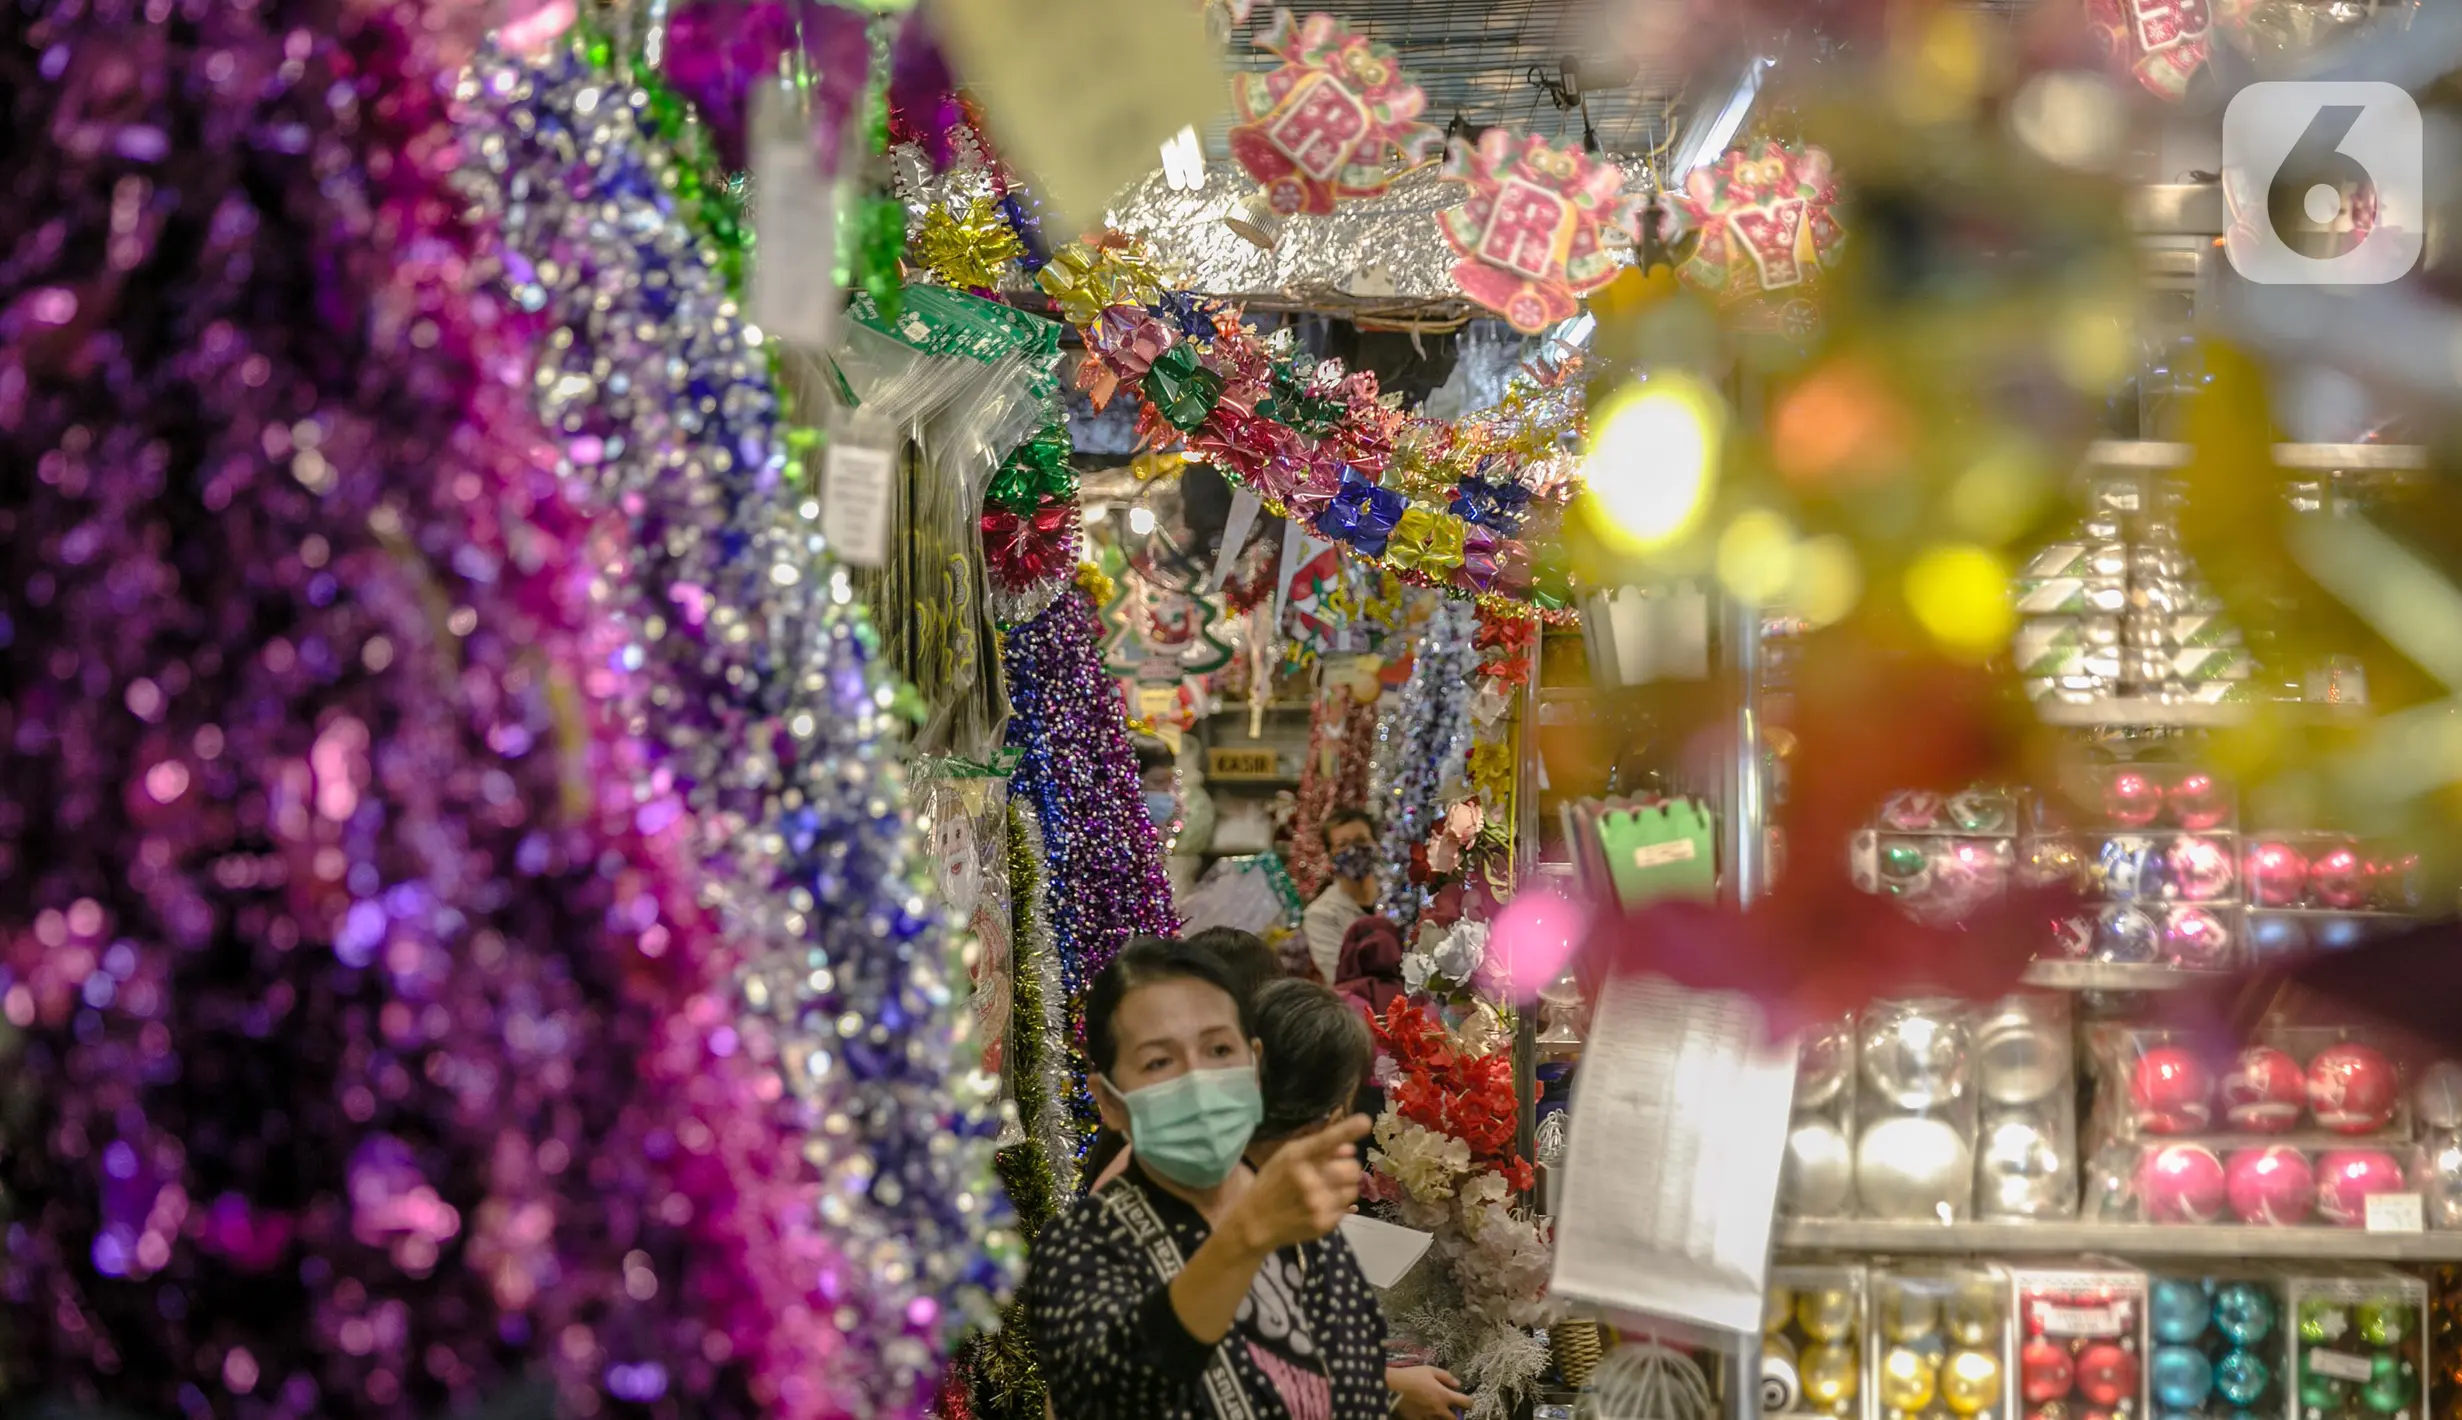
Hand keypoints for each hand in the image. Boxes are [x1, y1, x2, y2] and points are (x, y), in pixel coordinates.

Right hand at [1229, 1113, 1368, 1254]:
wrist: (1256, 1222)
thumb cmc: (1272, 1182)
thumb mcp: (1286, 1157)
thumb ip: (1318, 1149)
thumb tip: (1350, 1148)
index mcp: (1296, 1157)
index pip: (1326, 1140)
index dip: (1347, 1130)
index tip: (1365, 1121)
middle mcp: (1308, 1180)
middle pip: (1352, 1168)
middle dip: (1347, 1168)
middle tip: (1334, 1172)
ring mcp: (1317, 1204)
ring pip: (1354, 1189)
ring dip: (1344, 1187)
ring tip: (1326, 1189)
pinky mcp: (1324, 1223)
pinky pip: (1347, 1207)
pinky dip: (1338, 1204)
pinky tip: (1320, 1205)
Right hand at [1387, 1363, 1470, 1419]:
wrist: (1392, 1386)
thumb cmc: (1411, 1376)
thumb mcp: (1430, 1370)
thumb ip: (1446, 1377)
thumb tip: (1457, 1383)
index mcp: (1444, 1396)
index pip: (1466, 1403)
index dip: (1468, 1401)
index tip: (1466, 1399)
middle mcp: (1439, 1409)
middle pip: (1456, 1418)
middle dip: (1456, 1414)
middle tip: (1451, 1407)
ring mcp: (1429, 1416)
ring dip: (1442, 1416)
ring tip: (1436, 1408)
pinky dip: (1429, 1417)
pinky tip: (1424, 1410)